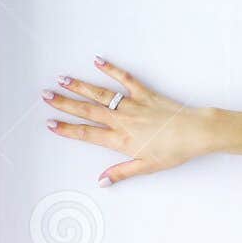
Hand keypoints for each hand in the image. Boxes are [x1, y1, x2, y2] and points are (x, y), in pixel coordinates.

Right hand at [43, 57, 216, 185]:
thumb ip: (122, 172)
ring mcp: (132, 105)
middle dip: (65, 104)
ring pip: (101, 94)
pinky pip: (125, 79)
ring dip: (80, 86)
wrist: (196, 133)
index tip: (51, 124)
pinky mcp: (144, 93)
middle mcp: (122, 120)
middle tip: (45, 96)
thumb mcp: (147, 167)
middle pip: (88, 111)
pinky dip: (111, 69)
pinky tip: (98, 61)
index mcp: (121, 140)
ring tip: (62, 79)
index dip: (68, 130)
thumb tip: (102, 181)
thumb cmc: (174, 151)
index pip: (88, 134)